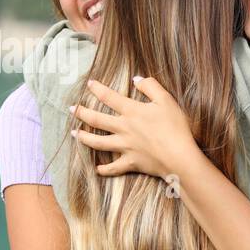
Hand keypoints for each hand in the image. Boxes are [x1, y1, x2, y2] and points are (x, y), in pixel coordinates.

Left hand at [69, 76, 198, 179]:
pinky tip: (97, 169)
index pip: (109, 97)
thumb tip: (136, 79)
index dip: (97, 89)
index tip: (89, 83)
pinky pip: (113, 168)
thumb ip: (151, 87)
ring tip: (74, 134)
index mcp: (132, 111)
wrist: (179, 157)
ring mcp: (125, 147)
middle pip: (96, 120)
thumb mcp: (166, 100)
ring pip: (98, 143)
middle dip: (82, 113)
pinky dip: (104, 169)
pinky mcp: (130, 163)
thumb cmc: (175, 127)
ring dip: (84, 138)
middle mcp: (123, 128)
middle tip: (71, 109)